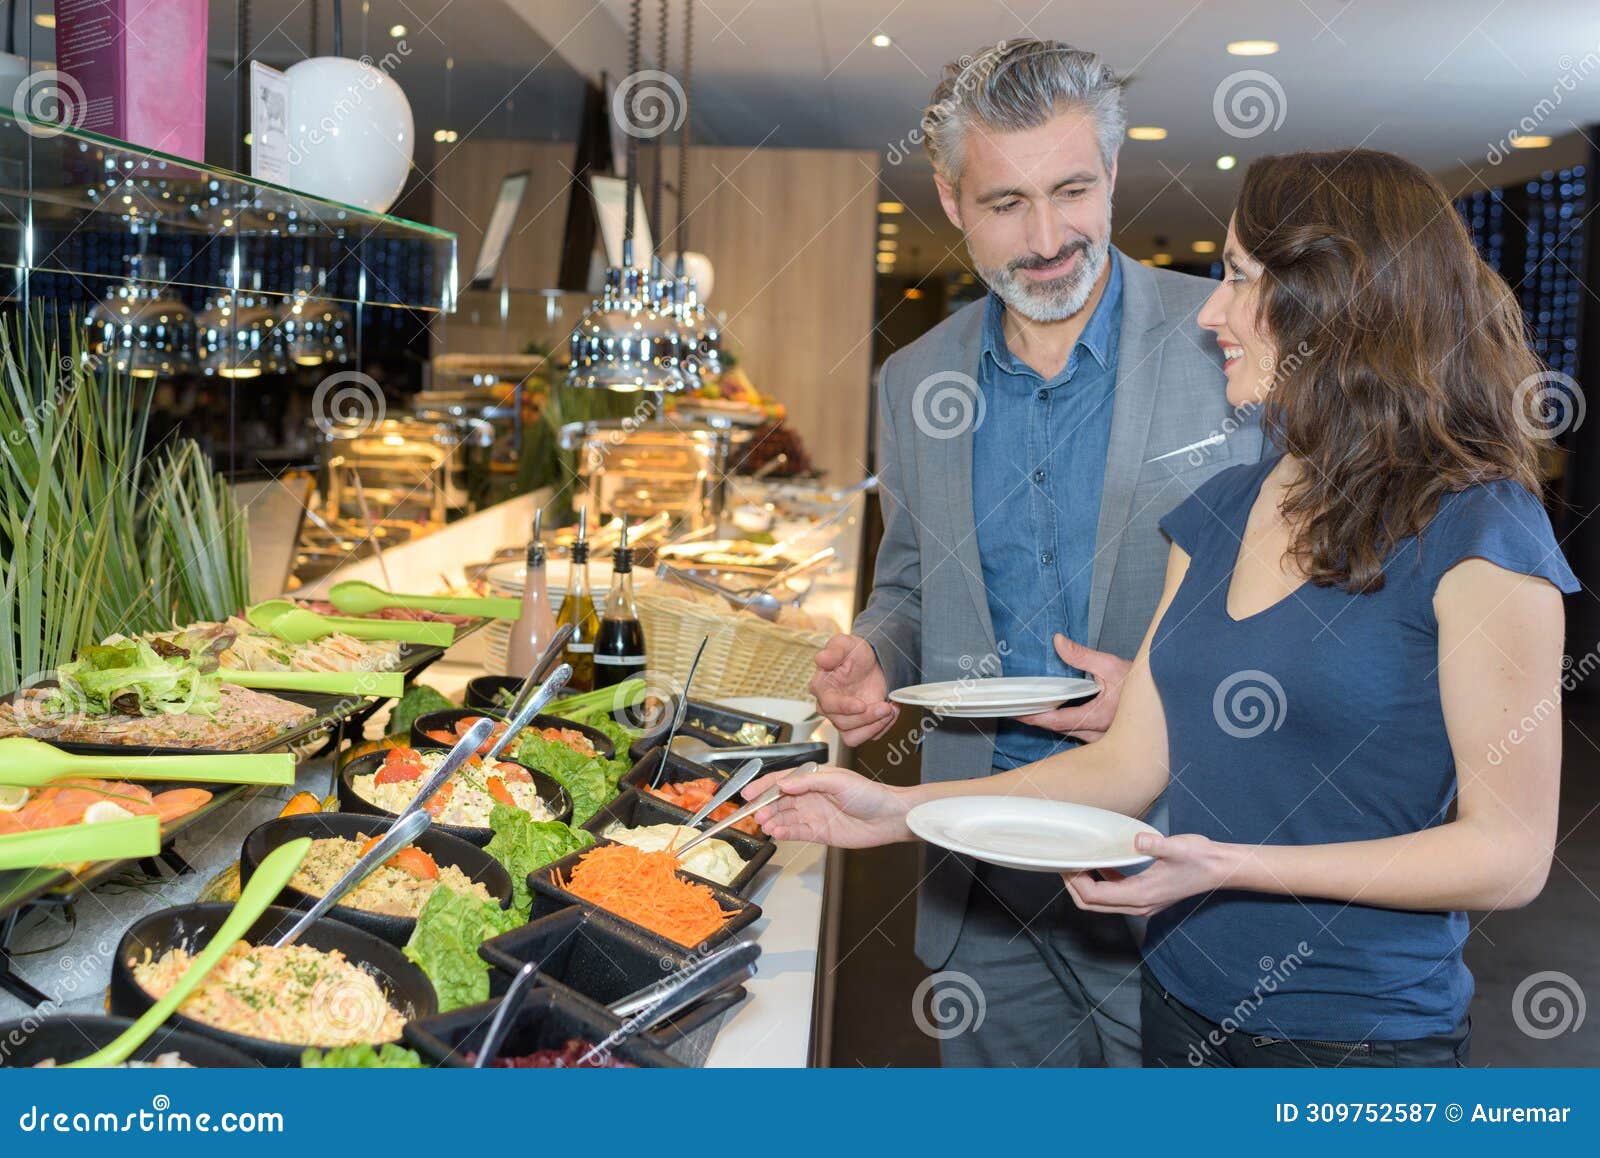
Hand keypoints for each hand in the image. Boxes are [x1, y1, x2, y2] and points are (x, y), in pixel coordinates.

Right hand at [742, 765, 911, 847]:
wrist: (888, 817)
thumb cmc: (869, 794)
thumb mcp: (838, 781)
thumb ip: (809, 782)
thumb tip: (784, 783)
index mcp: (814, 778)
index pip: (782, 780)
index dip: (764, 786)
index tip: (748, 793)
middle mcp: (810, 796)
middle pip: (779, 800)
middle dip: (764, 806)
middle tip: (753, 813)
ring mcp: (813, 814)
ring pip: (785, 817)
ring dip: (772, 820)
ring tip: (764, 824)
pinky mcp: (818, 833)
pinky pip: (796, 832)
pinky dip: (784, 833)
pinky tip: (777, 833)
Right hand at [809, 633, 897, 746]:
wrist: (873, 663)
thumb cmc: (856, 654)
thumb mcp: (846, 643)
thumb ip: (834, 649)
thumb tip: (821, 658)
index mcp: (822, 688)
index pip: (828, 705)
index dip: (845, 707)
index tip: (861, 705)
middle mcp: (830, 707)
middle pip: (842, 723)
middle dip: (867, 717)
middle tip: (885, 706)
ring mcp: (844, 718)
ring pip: (852, 736)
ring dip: (873, 726)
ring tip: (889, 711)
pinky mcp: (858, 726)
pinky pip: (867, 736)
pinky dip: (881, 727)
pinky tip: (889, 712)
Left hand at [1015, 633, 1131, 741]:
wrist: (1163, 699)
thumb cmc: (1141, 685)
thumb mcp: (1110, 664)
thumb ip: (1081, 655)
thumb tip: (1058, 642)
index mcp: (1097, 718)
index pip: (1056, 721)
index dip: (1033, 717)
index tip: (1016, 712)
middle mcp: (1098, 734)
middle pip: (1059, 729)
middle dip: (1037, 720)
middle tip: (1017, 709)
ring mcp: (1102, 739)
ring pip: (1069, 733)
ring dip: (1051, 722)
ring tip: (1031, 708)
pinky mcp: (1105, 738)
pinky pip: (1079, 733)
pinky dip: (1065, 723)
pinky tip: (1057, 711)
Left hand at [1061, 832, 1233, 916]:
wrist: (1220, 869)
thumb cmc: (1200, 858)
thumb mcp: (1178, 847)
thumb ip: (1156, 845)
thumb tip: (1137, 840)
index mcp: (1140, 895)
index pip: (1094, 897)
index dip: (1075, 882)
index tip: (1067, 862)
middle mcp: (1138, 905)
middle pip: (1092, 905)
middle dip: (1073, 886)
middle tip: (1064, 862)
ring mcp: (1141, 904)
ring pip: (1101, 902)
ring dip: (1084, 885)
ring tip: (1076, 862)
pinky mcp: (1145, 896)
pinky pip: (1113, 894)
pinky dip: (1100, 882)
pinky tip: (1099, 863)